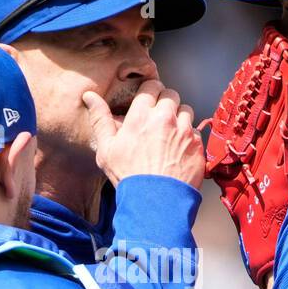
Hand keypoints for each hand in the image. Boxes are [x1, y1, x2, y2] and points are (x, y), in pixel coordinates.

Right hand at [83, 80, 204, 188]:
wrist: (155, 202)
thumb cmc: (128, 176)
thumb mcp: (106, 148)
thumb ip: (100, 118)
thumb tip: (89, 96)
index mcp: (141, 116)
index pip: (151, 87)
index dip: (150, 92)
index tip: (148, 100)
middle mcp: (165, 118)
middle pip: (171, 94)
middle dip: (165, 102)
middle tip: (159, 117)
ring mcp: (184, 131)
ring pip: (186, 110)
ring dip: (179, 117)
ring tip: (170, 134)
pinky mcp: (197, 145)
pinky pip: (195, 132)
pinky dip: (188, 137)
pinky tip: (179, 150)